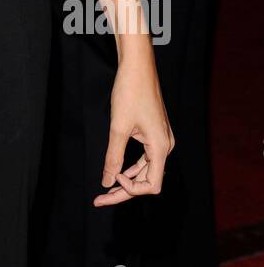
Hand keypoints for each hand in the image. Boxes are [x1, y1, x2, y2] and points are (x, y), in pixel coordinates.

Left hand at [93, 56, 174, 205]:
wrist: (138, 66)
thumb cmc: (130, 92)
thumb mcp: (118, 127)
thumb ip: (113, 157)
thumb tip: (107, 182)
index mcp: (161, 147)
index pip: (151, 185)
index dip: (130, 189)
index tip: (111, 179)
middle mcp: (165, 145)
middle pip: (148, 180)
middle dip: (124, 191)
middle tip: (100, 200)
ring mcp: (161, 139)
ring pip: (145, 170)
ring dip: (127, 180)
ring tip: (105, 190)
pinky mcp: (154, 132)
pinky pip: (145, 158)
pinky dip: (130, 167)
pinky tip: (117, 171)